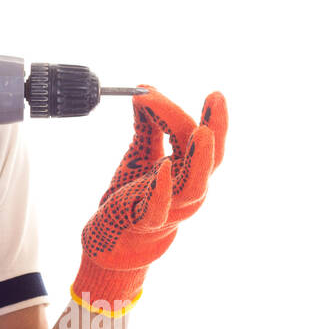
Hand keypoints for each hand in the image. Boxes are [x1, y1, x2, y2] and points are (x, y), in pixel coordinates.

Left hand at [71, 86, 227, 314]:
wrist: (112, 240)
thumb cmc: (132, 197)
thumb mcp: (140, 155)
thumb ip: (147, 126)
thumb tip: (144, 91)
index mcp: (187, 169)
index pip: (193, 135)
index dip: (172, 109)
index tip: (147, 89)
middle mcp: (187, 188)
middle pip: (210, 158)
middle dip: (216, 126)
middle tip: (216, 97)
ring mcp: (171, 208)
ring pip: (195, 184)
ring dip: (199, 157)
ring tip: (202, 131)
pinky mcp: (148, 222)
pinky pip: (161, 208)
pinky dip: (163, 189)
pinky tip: (163, 170)